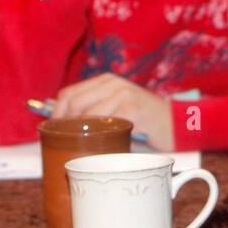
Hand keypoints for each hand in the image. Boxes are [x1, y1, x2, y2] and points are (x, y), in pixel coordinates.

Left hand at [52, 73, 175, 151]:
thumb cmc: (143, 120)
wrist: (175, 123)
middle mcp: (111, 83)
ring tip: (76, 146)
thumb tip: (63, 128)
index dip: (56, 113)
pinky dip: (95, 134)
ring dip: (78, 131)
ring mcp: (122, 93)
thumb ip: (95, 112)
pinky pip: (103, 121)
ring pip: (86, 112)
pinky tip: (95, 145)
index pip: (68, 94)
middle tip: (63, 143)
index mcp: (104, 81)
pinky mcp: (131, 106)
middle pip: (73, 102)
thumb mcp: (117, 109)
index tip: (52, 131)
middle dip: (63, 124)